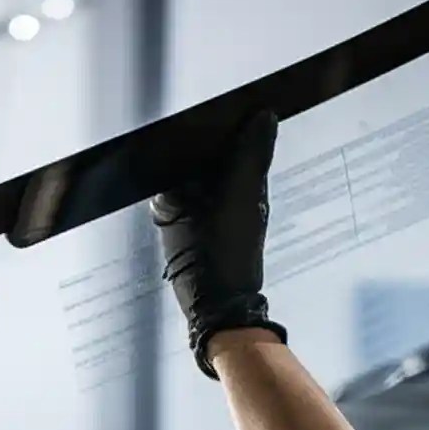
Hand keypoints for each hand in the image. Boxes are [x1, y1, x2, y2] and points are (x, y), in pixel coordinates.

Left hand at [150, 112, 287, 379]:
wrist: (227, 313)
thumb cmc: (225, 257)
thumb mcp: (244, 198)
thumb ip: (252, 154)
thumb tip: (263, 116)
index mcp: (165, 194)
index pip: (186, 147)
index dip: (216, 130)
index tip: (242, 116)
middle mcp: (167, 208)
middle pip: (202, 164)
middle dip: (231, 156)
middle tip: (255, 151)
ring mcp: (182, 225)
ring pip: (214, 185)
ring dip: (238, 180)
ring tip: (255, 187)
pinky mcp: (200, 239)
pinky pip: (220, 206)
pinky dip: (238, 201)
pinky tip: (252, 208)